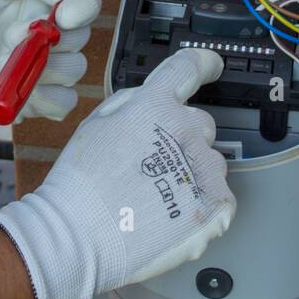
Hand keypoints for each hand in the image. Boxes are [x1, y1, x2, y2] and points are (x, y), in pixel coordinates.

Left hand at [0, 0, 100, 122]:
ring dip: (38, 70)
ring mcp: (44, 70)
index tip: (63, 16)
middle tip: (6, 38)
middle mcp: (50, 36)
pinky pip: (63, 103)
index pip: (87, 0)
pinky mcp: (35, 100)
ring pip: (73, 72)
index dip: (84, 7)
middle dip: (44, 41)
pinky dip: (42, 98)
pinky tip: (12, 89)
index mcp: (44, 3)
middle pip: (81, 39)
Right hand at [0, 48, 235, 298]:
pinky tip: (171, 216)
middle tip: (154, 165)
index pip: (189, 68)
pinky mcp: (214, 205)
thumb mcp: (96, 123)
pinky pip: (219, 197)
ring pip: (209, 164)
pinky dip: (201, 206)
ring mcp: (202, 170)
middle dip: (184, 137)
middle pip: (201, 124)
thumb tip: (154, 99)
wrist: (80, 235)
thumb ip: (133, 104)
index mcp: (155, 106)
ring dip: (191, 174)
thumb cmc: (80, 185)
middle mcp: (184, 132)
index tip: (212, 65)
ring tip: (156, 199)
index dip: (204, 63)